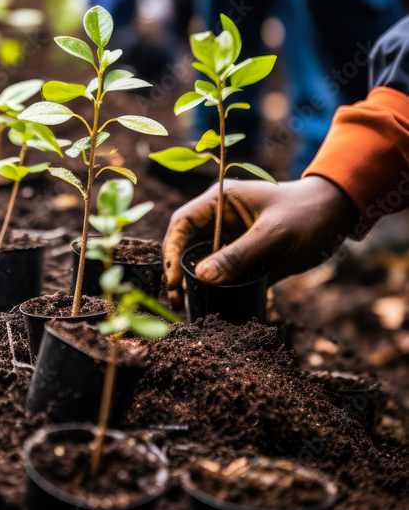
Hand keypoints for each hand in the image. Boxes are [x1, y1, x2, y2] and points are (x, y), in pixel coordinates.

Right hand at [162, 175, 356, 308]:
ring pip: (203, 263)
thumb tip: (203, 277)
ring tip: (187, 308)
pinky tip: (212, 307)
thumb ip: (239, 254)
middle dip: (178, 271)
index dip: (172, 249)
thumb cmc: (305, 212)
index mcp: (220, 201)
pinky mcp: (246, 259)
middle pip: (187, 245)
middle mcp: (220, 221)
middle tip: (176, 300)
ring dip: (194, 284)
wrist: (337, 216)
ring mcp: (233, 241)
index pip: (183, 223)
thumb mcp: (273, 232)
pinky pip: (224, 276)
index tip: (173, 277)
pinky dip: (217, 291)